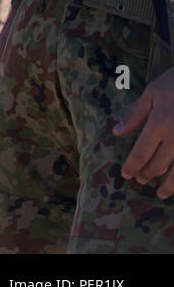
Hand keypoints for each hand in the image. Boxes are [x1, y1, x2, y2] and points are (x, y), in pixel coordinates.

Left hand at [114, 69, 173, 197]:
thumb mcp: (152, 93)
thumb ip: (135, 115)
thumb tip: (117, 132)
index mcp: (159, 125)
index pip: (141, 154)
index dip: (132, 167)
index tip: (126, 175)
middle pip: (158, 166)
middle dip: (147, 175)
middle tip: (140, 179)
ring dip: (169, 186)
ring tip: (161, 194)